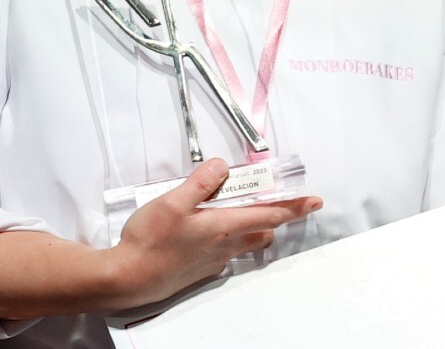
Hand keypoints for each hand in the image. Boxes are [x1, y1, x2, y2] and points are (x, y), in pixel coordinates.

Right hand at [107, 159, 320, 308]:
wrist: (129, 278)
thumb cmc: (149, 241)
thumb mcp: (172, 201)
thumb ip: (200, 183)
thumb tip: (221, 166)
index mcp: (223, 226)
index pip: (270, 214)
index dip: (295, 206)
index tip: (314, 201)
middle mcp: (225, 246)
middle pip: (263, 229)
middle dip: (275, 215)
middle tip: (276, 199)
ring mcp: (214, 260)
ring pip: (246, 241)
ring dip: (253, 226)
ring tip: (243, 209)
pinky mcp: (202, 269)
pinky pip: (228, 252)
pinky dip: (231, 238)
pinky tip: (212, 230)